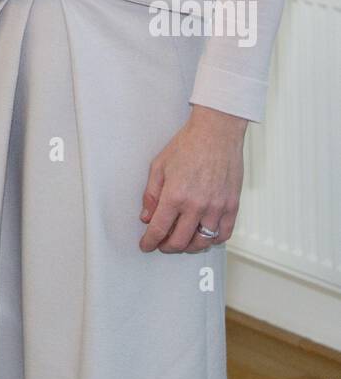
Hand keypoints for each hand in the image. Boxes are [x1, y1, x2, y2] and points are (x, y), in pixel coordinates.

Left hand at [138, 105, 247, 252]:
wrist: (216, 132)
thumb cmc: (188, 144)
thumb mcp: (159, 166)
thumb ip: (151, 194)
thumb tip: (146, 217)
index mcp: (175, 195)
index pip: (159, 229)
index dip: (150, 242)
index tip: (146, 245)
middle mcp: (196, 205)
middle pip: (179, 241)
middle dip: (167, 247)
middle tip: (162, 244)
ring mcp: (216, 207)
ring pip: (202, 241)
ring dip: (189, 246)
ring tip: (182, 241)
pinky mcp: (232, 205)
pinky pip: (223, 234)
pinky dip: (213, 240)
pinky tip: (204, 235)